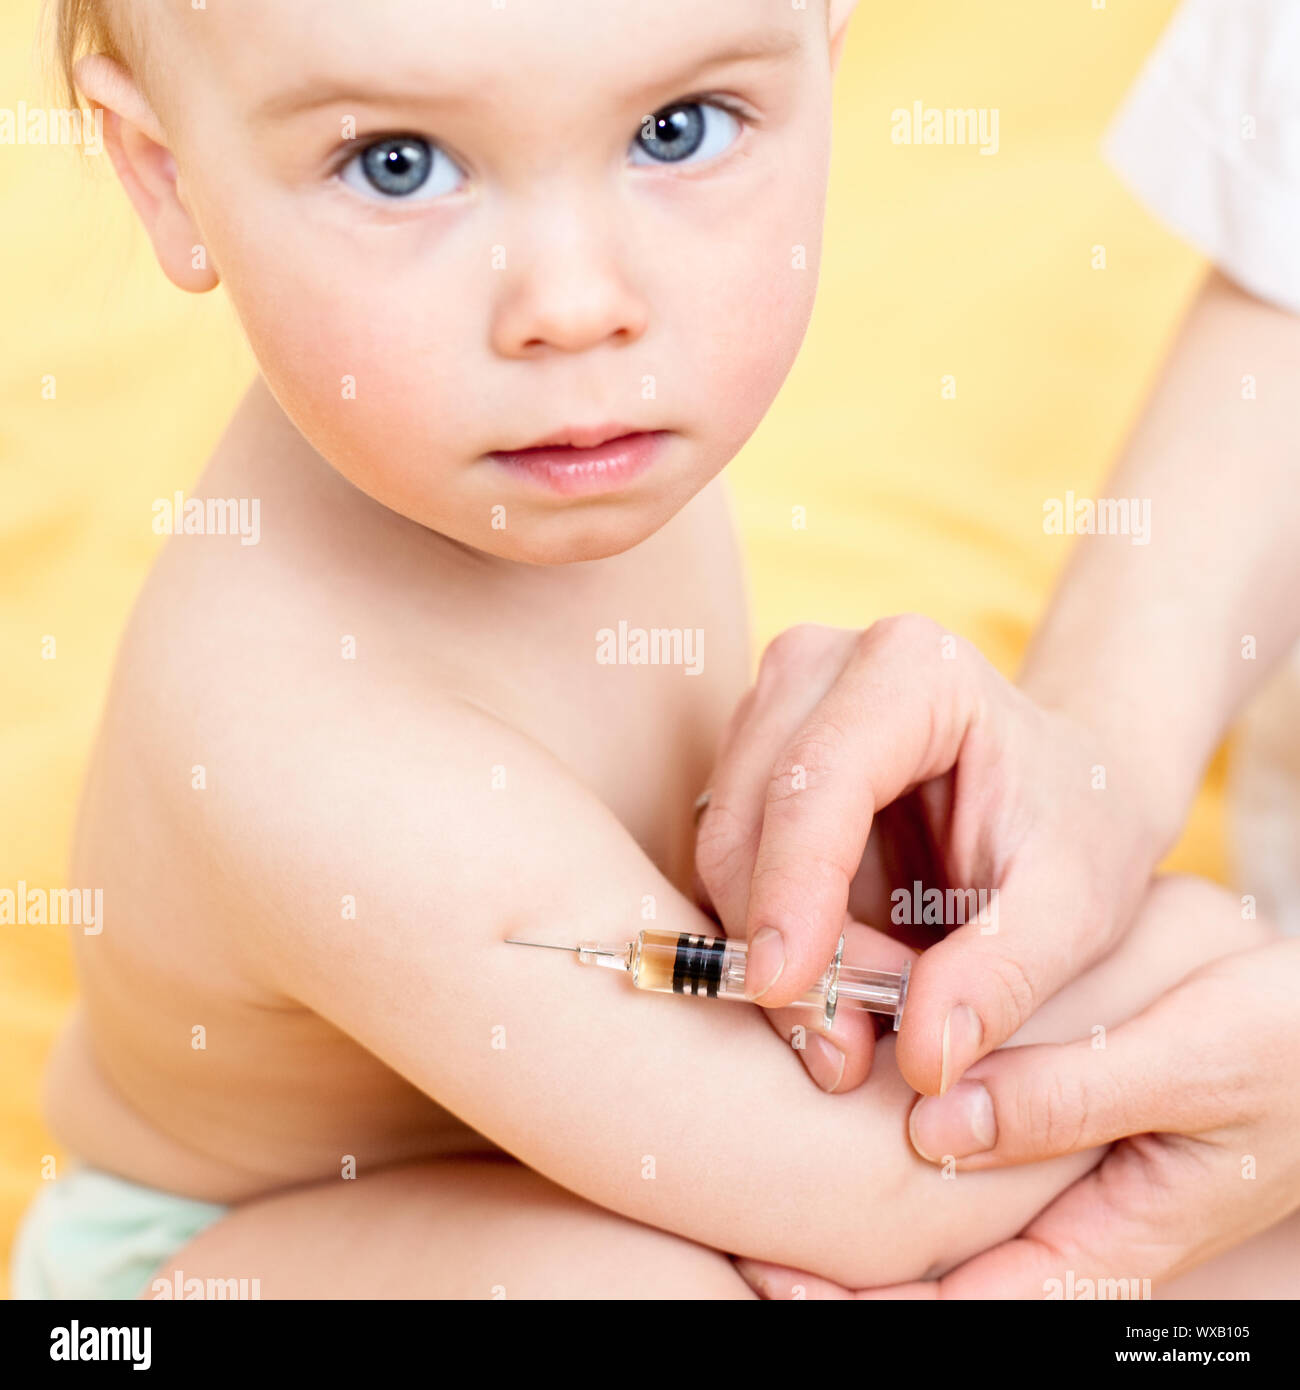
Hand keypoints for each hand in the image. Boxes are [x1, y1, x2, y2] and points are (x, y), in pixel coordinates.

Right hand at [693, 616, 1173, 1093]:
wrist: (1064, 792)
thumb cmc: (1078, 831)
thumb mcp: (1076, 909)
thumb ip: (1006, 977)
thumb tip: (924, 1058)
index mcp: (913, 668)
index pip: (818, 780)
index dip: (791, 887)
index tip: (784, 988)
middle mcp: (820, 666)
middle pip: (751, 820)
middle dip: (786, 944)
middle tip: (851, 1051)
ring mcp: (774, 707)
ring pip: (724, 851)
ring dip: (775, 951)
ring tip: (867, 1019)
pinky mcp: (751, 759)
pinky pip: (728, 867)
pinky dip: (768, 937)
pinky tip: (838, 978)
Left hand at [737, 933, 1299, 1298]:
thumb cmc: (1283, 1045)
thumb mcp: (1199, 1058)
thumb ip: (1074, 1095)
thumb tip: (938, 1130)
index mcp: (1104, 1244)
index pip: (966, 1311)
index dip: (869, 1308)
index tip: (775, 1280)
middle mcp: (1061, 1224)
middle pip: (933, 1278)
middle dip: (838, 1270)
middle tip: (742, 1241)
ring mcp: (1044, 1181)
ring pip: (933, 1223)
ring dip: (852, 1216)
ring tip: (760, 1194)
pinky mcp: (1033, 1125)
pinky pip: (954, 1152)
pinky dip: (893, 1147)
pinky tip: (838, 1101)